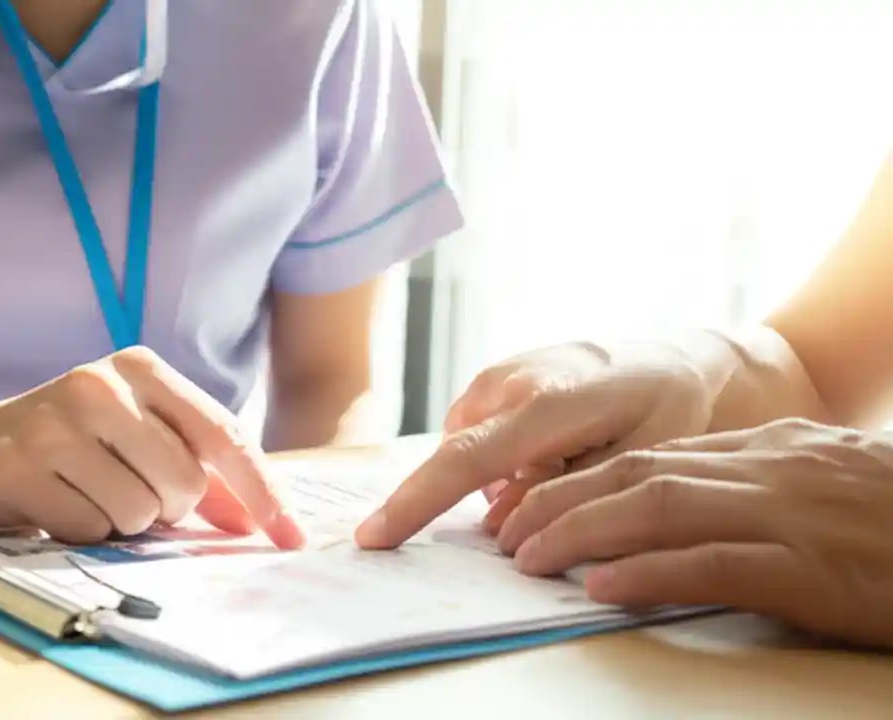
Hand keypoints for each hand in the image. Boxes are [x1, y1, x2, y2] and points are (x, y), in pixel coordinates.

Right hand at [0, 347, 304, 547]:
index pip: (222, 435)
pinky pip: (89, 530)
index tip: (291, 537)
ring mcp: (54, 422)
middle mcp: (99, 384)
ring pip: (138, 512)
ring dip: (121, 522)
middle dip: (168, 508)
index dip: (262, 493)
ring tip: (85, 491)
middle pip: (184, 483)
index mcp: (140, 366)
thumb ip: (195, 466)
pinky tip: (54, 502)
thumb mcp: (134, 433)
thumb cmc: (68, 443)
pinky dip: (81, 531)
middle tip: (129, 492)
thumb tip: (254, 519)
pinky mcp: (18, 465)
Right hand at [356, 339, 724, 547]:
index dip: (415, 503)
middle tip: (569, 478)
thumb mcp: (638, 463)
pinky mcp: (491, 378)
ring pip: (468, 452)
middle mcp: (506, 382)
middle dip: (495, 494)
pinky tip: (550, 449)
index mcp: (544, 403)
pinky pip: (475, 436)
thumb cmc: (667, 413)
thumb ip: (567, 497)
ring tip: (568, 459)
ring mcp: (494, 375)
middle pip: (460, 461)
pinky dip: (501, 457)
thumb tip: (499, 526)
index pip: (463, 460)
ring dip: (503, 476)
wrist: (674, 360)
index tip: (372, 538)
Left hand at [498, 418, 892, 648]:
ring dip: (582, 533)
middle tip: (504, 534)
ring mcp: (793, 515)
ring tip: (527, 558)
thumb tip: (673, 509)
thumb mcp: (825, 487)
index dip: (579, 481)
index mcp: (769, 450)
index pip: (652, 457)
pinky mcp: (816, 569)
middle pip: (639, 474)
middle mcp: (771, 470)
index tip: (528, 504)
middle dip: (560, 502)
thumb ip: (754, 489)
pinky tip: (601, 589)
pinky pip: (715, 564)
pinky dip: (650, 574)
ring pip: (661, 508)